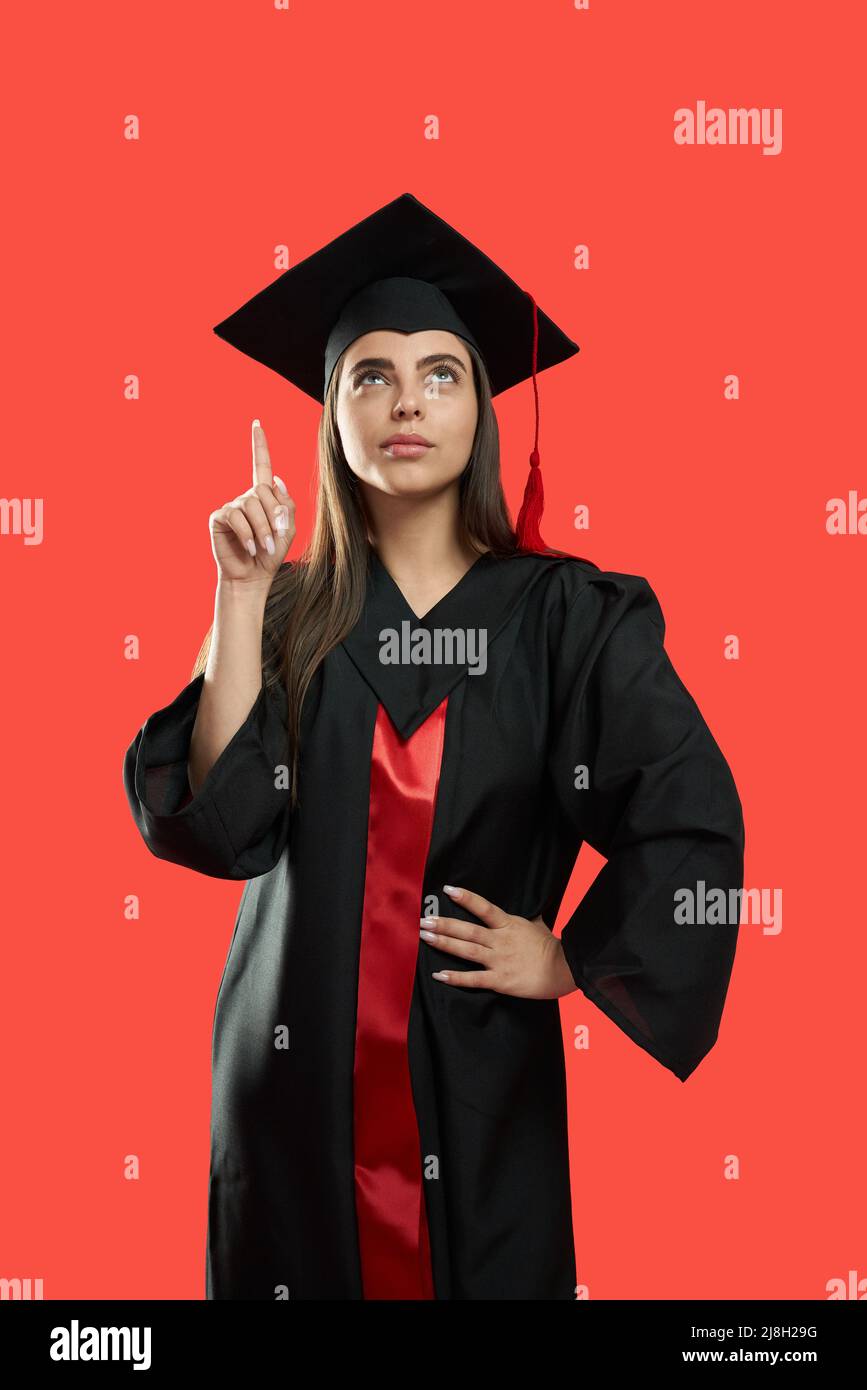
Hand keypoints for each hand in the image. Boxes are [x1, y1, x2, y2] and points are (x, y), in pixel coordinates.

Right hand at [209, 421, 295, 586]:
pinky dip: (247, 533)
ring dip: (262, 528)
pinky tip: (249, 548)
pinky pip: (236, 516)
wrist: (253, 577)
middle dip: (273, 516)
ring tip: (264, 547)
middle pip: (263, 491)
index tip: (257, 424)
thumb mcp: (288, 529)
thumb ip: (287, 504)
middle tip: (275, 540)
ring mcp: (231, 506)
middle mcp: (246, 497)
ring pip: (251, 504)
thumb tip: (276, 480)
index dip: (259, 445)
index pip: (261, 466)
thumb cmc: (270, 555)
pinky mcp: (219, 517)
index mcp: (263, 497)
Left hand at [420, 885, 576, 999]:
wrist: (564, 969)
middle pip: (468, 930)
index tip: (448, 890)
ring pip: (467, 950)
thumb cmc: (552, 947)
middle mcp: (501, 940)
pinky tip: (439, 974)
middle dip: (444, 924)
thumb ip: (528, 917)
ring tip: (425, 937)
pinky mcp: (500, 980)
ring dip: (444, 943)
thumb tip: (531, 905)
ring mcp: (499, 960)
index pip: (484, 908)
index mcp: (509, 925)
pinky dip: (455, 978)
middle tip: (424, 920)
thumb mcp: (539, 925)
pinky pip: (474, 979)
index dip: (466, 898)